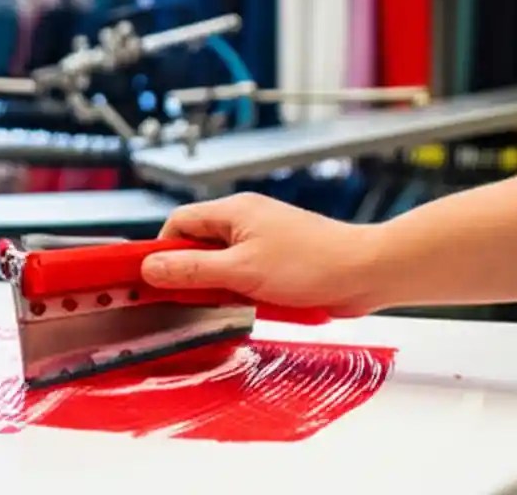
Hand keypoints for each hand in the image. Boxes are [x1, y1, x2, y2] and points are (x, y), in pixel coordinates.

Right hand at [141, 193, 384, 317]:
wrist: (367, 272)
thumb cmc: (310, 265)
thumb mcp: (241, 272)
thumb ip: (192, 271)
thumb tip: (149, 267)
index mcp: (233, 211)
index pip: (179, 223)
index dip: (162, 250)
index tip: (152, 280)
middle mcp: (246, 220)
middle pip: (198, 244)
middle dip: (189, 272)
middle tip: (187, 299)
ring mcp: (263, 240)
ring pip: (221, 262)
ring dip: (218, 285)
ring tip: (227, 303)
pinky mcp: (278, 261)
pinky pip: (244, 274)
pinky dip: (241, 291)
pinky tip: (251, 305)